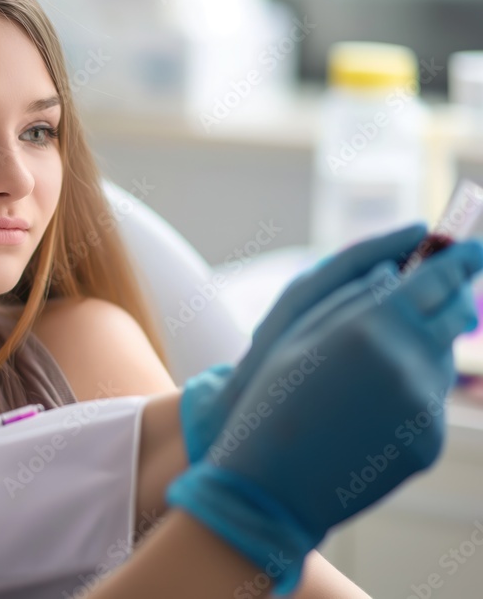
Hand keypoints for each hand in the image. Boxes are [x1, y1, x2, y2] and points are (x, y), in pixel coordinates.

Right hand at [167, 238, 482, 594]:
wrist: (269, 483)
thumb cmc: (271, 399)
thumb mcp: (298, 333)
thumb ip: (353, 294)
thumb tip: (398, 272)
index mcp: (370, 325)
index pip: (436, 280)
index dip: (457, 260)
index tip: (470, 249)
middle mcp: (406, 362)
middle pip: (453, 317)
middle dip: (448, 303)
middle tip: (436, 298)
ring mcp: (423, 407)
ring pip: (442, 362)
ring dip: (422, 352)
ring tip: (368, 372)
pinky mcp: (428, 442)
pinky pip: (430, 404)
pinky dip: (409, 396)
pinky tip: (367, 410)